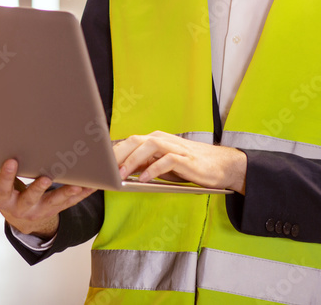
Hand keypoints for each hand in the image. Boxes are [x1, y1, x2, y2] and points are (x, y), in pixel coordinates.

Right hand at [0, 159, 96, 237]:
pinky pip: (72, 201)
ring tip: (78, 184)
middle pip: (30, 198)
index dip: (6, 176)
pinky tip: (95, 183)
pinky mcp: (57, 208)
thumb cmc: (0, 192)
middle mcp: (23, 206)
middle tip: (45, 176)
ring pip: (55, 202)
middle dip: (37, 187)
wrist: (19, 216)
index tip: (11, 160)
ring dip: (67, 193)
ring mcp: (41, 208)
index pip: (3, 188)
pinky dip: (83, 193)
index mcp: (4, 198)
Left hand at [114, 132, 246, 193]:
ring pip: (148, 146)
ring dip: (132, 160)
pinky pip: (166, 160)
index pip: (129, 142)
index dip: (113, 152)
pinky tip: (143, 179)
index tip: (99, 164)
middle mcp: (163, 139)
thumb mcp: (162, 165)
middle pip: (135, 140)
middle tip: (105, 169)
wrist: (221, 166)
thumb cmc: (189, 165)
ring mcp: (175, 147)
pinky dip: (152, 169)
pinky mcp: (186, 158)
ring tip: (121, 174)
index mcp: (155, 139)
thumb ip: (144, 164)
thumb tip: (121, 171)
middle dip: (118, 154)